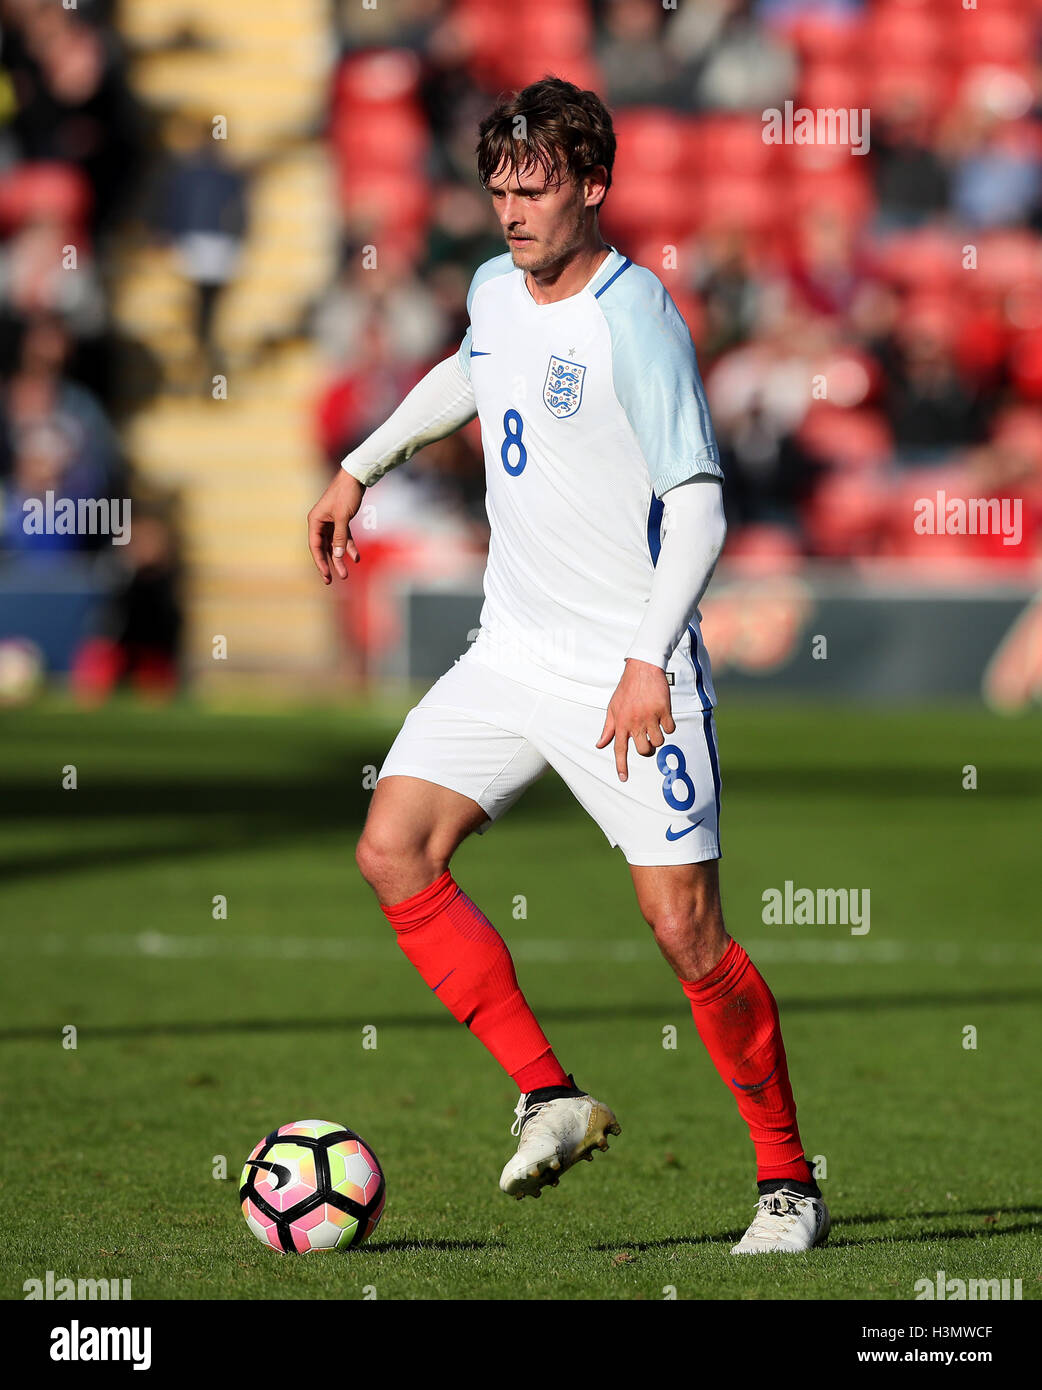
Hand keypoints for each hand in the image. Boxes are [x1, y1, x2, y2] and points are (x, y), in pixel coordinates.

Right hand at [307, 469, 364, 582]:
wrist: (356, 477)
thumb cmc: (346, 494)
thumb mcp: (343, 517)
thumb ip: (339, 537)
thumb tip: (338, 556)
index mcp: (315, 521)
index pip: (315, 546)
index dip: (320, 562)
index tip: (326, 575)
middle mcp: (320, 522)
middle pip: (323, 548)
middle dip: (329, 564)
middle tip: (332, 581)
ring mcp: (331, 522)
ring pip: (334, 545)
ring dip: (340, 558)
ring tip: (346, 574)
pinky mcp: (341, 520)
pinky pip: (344, 538)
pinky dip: (349, 547)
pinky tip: (356, 558)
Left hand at [596, 658, 675, 781]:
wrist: (642, 669)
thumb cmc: (626, 689)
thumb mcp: (612, 708)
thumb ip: (608, 729)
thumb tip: (600, 745)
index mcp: (621, 723)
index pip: (619, 749)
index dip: (621, 765)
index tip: (623, 779)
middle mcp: (634, 722)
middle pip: (643, 750)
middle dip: (647, 750)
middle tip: (647, 741)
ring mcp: (650, 717)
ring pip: (658, 741)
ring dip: (658, 737)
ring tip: (655, 726)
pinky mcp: (663, 710)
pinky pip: (670, 729)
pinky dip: (669, 726)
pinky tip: (664, 716)